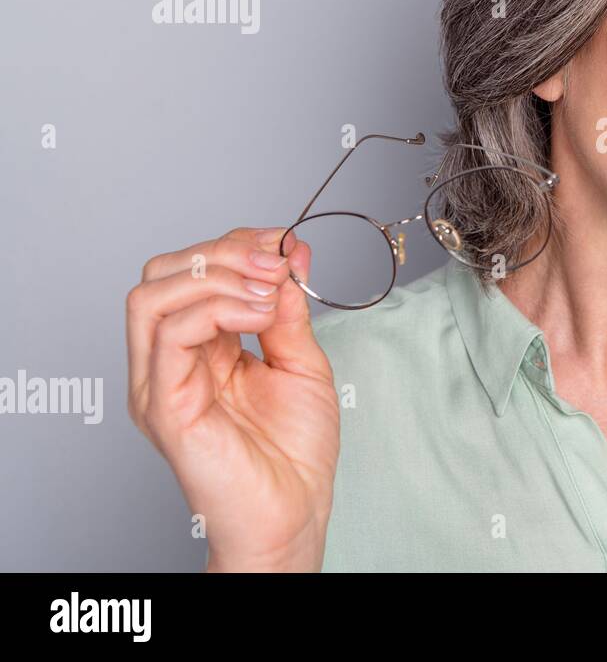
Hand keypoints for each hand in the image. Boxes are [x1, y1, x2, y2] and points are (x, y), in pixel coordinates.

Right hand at [125, 227, 338, 570]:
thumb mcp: (301, 361)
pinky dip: (214, 308)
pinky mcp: (163, 406)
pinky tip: (259, 315)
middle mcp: (169, 361)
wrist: (294, 514)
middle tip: (277, 265)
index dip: (239, 245)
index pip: (192, 270)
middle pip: (162, 273)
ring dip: (218, 276)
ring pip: (152, 295)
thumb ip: (286, 310)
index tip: (288, 245)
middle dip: (223, 253)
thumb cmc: (294, 453)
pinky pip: (168, 334)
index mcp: (198, 347)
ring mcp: (160, 383)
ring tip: (269, 292)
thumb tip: (285, 254)